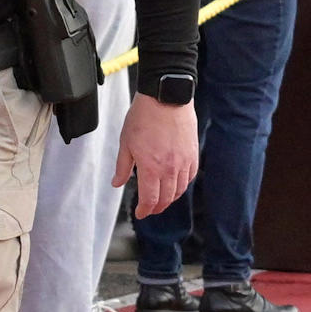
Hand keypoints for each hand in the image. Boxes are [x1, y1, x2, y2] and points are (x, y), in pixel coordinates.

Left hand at [122, 96, 198, 214]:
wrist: (166, 97)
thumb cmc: (144, 117)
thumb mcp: (126, 142)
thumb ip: (123, 167)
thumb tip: (117, 183)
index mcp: (151, 168)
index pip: (150, 199)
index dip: (145, 210)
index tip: (140, 213)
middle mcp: (169, 169)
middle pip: (166, 198)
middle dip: (157, 207)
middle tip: (150, 208)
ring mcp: (184, 162)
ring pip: (180, 190)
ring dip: (170, 198)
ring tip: (163, 199)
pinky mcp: (193, 154)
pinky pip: (190, 176)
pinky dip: (182, 184)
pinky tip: (176, 183)